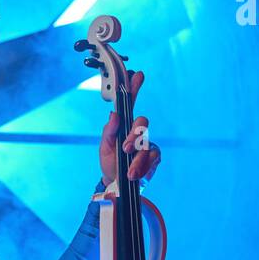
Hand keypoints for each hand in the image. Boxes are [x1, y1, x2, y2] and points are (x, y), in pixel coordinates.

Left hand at [99, 70, 161, 185]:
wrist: (115, 184)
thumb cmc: (110, 162)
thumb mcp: (104, 147)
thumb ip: (109, 131)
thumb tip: (113, 114)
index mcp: (124, 126)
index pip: (130, 104)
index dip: (134, 89)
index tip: (138, 75)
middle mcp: (137, 132)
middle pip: (142, 123)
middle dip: (134, 136)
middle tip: (124, 149)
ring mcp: (147, 144)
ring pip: (148, 143)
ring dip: (137, 158)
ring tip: (129, 171)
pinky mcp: (154, 158)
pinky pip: (153, 157)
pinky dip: (143, 166)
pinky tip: (135, 174)